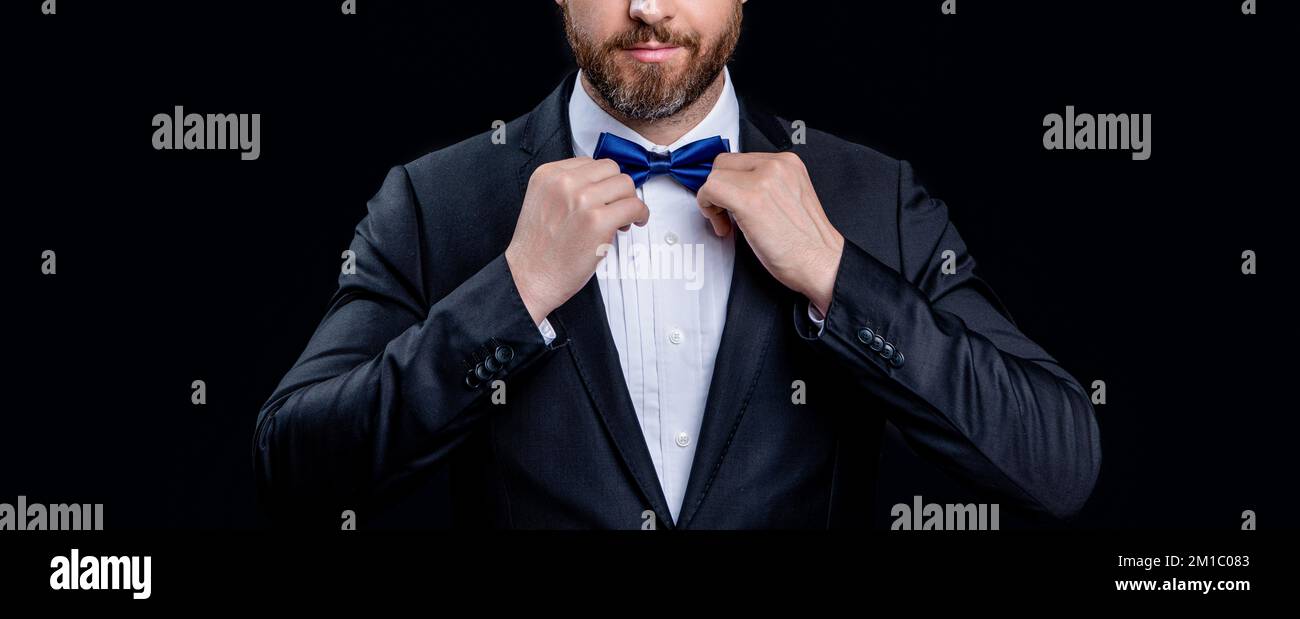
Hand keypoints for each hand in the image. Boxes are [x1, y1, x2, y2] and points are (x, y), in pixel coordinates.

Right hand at [506, 157, 648, 324]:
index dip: (601, 181)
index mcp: (548, 175)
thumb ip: (565, 188)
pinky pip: (633, 206)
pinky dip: (640, 214)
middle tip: (616, 206)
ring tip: (622, 218)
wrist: (529, 277)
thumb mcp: (541, 202)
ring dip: (629, 200)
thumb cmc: (536, 249)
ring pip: (625, 184)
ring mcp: (582, 200)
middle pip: (610, 169)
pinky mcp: (598, 221)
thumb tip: (598, 186)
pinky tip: (634, 223)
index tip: (604, 195)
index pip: (589, 162)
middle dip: (617, 188)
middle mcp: (564, 183)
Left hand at [697, 152, 843, 314]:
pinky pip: (710, 190)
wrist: (821, 263)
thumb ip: (767, 187)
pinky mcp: (750, 200)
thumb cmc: (807, 243)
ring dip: (712, 201)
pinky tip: (724, 227)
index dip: (730, 183)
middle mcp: (777, 165)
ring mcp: (763, 180)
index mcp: (788, 163)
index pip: (741, 160)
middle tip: (725, 213)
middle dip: (719, 188)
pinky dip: (708, 209)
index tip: (731, 202)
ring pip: (715, 175)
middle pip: (724, 163)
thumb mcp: (790, 198)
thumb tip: (738, 188)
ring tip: (726, 223)